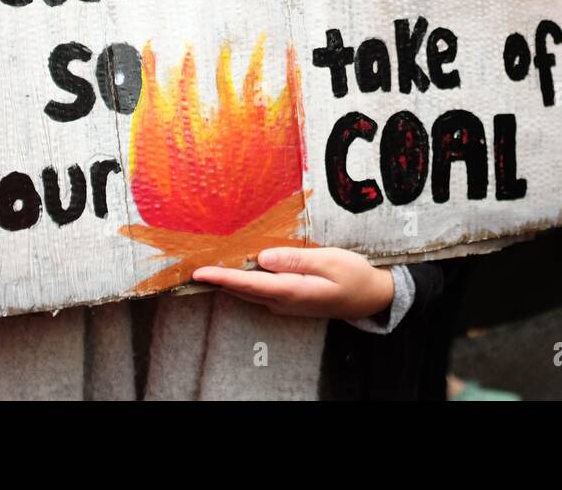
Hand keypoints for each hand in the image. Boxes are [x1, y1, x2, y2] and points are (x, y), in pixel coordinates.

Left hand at [192, 247, 395, 320]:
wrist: (370, 297)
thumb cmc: (353, 275)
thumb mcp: (330, 262)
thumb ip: (295, 260)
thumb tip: (262, 259)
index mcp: (292, 291)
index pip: (249, 284)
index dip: (222, 278)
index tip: (199, 272)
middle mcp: (283, 301)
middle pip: (243, 290)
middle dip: (217, 279)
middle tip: (190, 265)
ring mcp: (285, 303)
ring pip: (249, 292)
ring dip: (228, 280)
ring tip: (205, 265)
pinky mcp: (288, 299)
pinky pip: (259, 290)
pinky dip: (243, 281)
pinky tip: (235, 269)